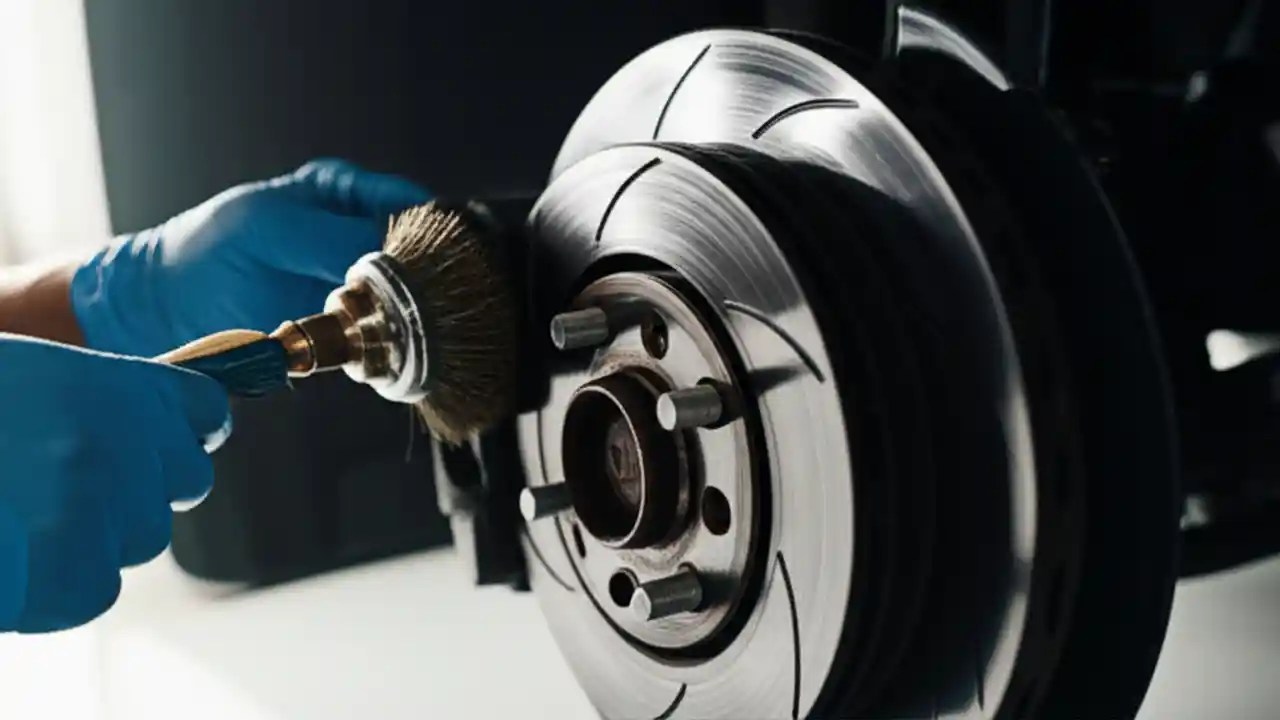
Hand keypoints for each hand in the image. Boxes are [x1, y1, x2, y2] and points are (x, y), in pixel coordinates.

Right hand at [0, 334, 229, 632]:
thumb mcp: (37, 382)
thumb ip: (102, 405)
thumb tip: (177, 440)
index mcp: (121, 382)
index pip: (201, 413)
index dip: (176, 433)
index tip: (149, 444)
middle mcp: (123, 438)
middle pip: (180, 486)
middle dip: (131, 490)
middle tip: (55, 485)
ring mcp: (95, 500)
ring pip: (137, 540)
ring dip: (91, 537)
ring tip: (18, 514)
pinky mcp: (65, 562)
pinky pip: (93, 590)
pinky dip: (55, 588)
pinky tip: (11, 561)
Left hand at [70, 159, 430, 356]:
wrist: (167, 306)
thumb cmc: (211, 249)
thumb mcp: (273, 228)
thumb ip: (334, 239)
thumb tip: (397, 264)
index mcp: (349, 194)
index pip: (417, 207)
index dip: (435, 232)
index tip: (439, 258)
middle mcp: (361, 238)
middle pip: (423, 257)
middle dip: (426, 280)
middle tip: (421, 300)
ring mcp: (358, 286)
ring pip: (411, 300)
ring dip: (411, 316)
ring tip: (399, 325)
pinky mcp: (348, 330)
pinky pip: (386, 336)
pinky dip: (390, 345)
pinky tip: (382, 347)